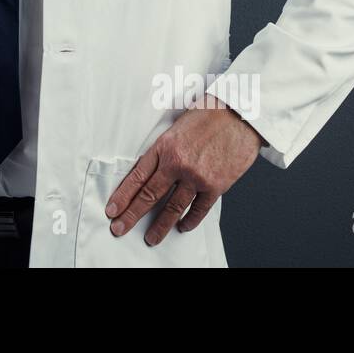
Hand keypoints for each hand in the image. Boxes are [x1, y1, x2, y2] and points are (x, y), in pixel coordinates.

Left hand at [103, 93, 263, 245]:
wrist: (240, 114)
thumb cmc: (208, 115)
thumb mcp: (176, 127)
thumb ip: (164, 150)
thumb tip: (150, 170)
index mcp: (164, 147)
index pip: (137, 177)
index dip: (123, 196)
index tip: (113, 209)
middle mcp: (177, 163)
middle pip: (149, 195)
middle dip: (132, 215)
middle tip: (120, 229)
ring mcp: (197, 177)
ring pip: (173, 207)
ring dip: (160, 225)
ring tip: (151, 238)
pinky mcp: (216, 185)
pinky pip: (199, 209)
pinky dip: (190, 220)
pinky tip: (182, 227)